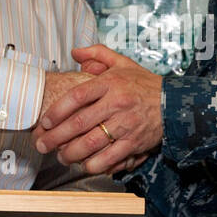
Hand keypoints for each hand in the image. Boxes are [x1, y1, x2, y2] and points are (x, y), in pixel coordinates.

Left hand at [34, 44, 161, 174]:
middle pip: (79, 123)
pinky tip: (84, 165)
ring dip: (71, 153)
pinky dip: (94, 164)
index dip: (57, 111)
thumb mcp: (123, 63)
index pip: (77, 96)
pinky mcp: (133, 142)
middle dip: (56, 137)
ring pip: (91, 143)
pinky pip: (109, 157)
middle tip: (42, 144)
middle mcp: (116, 103)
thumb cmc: (145, 85)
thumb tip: (75, 52)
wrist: (174, 103)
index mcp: (111, 83)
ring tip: (60, 156)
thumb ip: (97, 54)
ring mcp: (125, 124)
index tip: (46, 122)